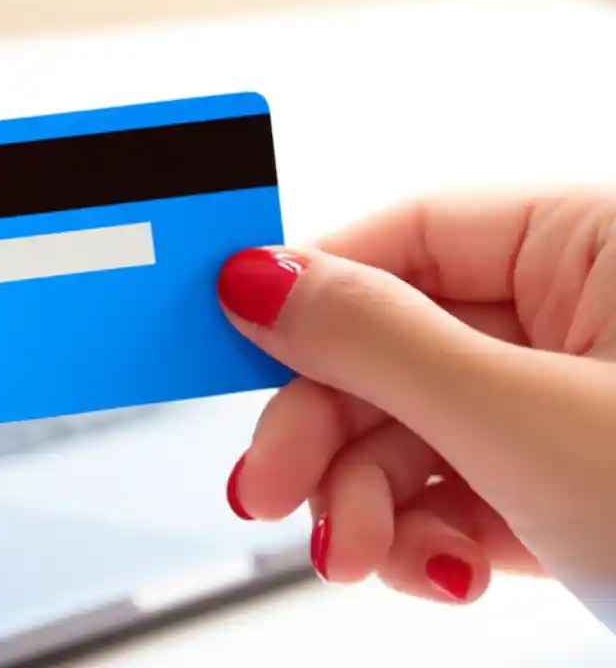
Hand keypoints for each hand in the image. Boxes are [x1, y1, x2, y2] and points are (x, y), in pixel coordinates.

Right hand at [218, 188, 615, 606]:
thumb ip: (376, 342)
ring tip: (365, 555)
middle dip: (328, 436)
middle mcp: (580, 319)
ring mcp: (569, 409)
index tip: (232, 339)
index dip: (311, 292)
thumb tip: (256, 282)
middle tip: (272, 485)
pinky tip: (442, 572)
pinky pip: (458, 494)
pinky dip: (428, 538)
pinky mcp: (566, 489)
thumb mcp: (517, 416)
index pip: (409, 240)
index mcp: (590, 248)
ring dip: (369, 504)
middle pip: (392, 354)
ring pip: (413, 435)